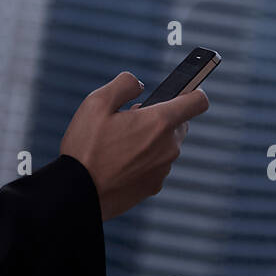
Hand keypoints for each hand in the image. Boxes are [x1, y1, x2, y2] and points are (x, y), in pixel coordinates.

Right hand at [59, 71, 208, 221]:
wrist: (78, 192)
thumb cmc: (86, 146)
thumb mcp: (97, 102)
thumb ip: (124, 84)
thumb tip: (139, 84)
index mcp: (159, 122)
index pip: (198, 101)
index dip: (193, 92)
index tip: (185, 91)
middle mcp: (169, 147)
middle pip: (179, 123)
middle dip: (160, 117)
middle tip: (129, 120)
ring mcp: (163, 169)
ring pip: (165, 145)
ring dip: (150, 140)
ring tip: (118, 144)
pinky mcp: (154, 186)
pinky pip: (155, 165)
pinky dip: (143, 160)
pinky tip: (118, 163)